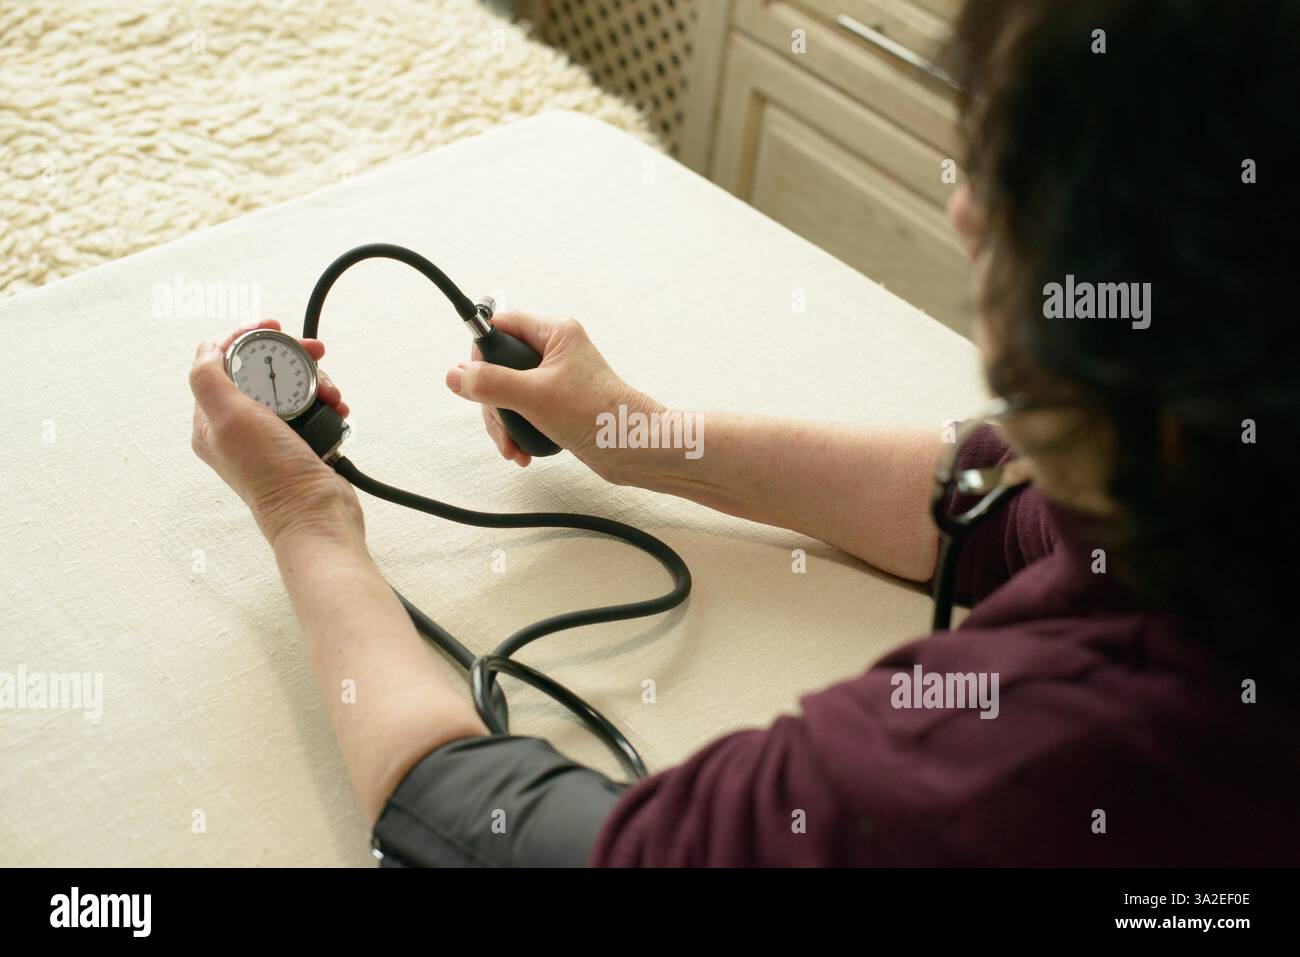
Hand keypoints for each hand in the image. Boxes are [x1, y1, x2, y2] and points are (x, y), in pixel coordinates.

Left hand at [189, 319, 363, 548]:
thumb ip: (207, 377)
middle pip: (262, 370)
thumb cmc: (273, 472)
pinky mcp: (299, 444)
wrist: (315, 514)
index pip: (222, 361)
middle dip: (292, 358)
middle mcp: (238, 427)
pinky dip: (327, 402)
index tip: (275, 326)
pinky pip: (313, 408)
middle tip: (317, 353)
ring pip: (292, 387)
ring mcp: (270, 436)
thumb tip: (205, 348)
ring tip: (332, 394)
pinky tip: (338, 408)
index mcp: (210, 420)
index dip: (247, 337)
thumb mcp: (229, 416)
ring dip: (316, 382)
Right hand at [445, 312, 661, 482]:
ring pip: (509, 395)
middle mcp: (556, 353)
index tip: (476, 381)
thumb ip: (491, 383)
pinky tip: (524, 452)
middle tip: (500, 425)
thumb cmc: (600, 415)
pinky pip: (525, 414)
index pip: (501, 327)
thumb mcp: (535, 396)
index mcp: (555, 334)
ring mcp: (557, 382)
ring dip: (505, 424)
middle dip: (493, 403)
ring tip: (513, 448)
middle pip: (500, 367)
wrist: (636, 450)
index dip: (482, 354)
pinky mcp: (560, 407)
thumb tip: (455, 375)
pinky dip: (520, 433)